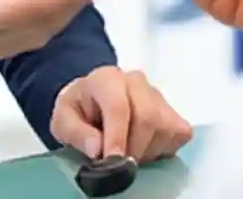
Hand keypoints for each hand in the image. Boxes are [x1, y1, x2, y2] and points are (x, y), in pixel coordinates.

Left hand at [51, 67, 192, 163]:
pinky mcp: (173, 110)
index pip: (118, 106)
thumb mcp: (63, 121)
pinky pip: (179, 133)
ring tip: (128, 154)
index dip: (118, 137)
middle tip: (118, 165)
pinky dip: (164, 149)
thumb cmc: (79, 111)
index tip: (113, 162)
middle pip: (147, 117)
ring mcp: (158, 95)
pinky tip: (145, 148)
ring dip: (147, 151)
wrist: (93, 101)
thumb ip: (75, 133)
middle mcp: (136, 81)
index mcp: (106, 79)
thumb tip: (97, 149)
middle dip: (133, 148)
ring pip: (164, 127)